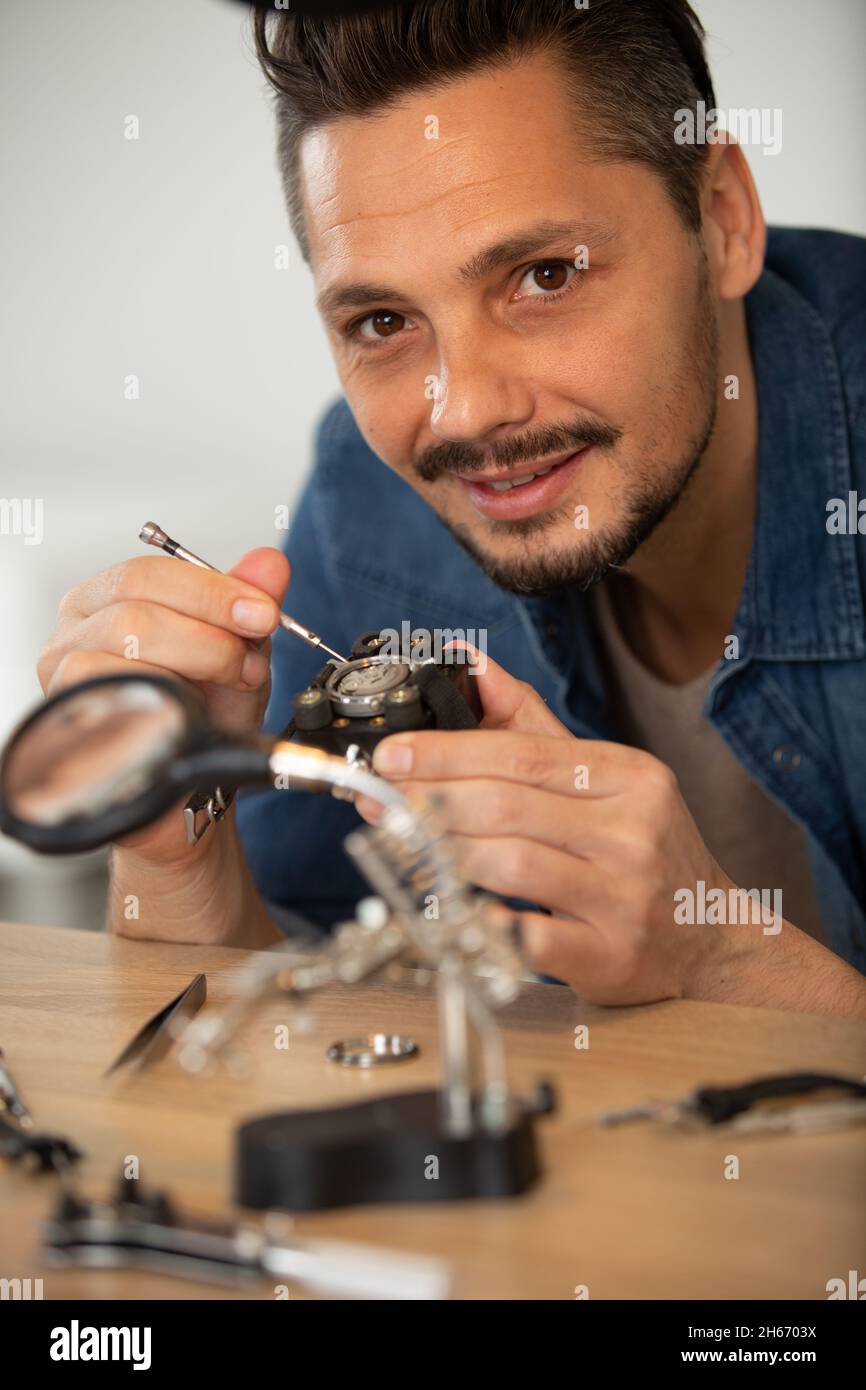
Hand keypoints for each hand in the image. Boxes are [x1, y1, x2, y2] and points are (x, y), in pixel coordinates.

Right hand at [37, 548, 288, 862]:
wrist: (194, 788)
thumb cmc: (205, 714)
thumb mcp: (237, 651)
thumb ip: (249, 602)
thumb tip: (270, 562)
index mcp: (105, 601)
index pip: (146, 574)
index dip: (211, 590)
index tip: (262, 613)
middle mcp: (73, 634)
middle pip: (134, 610)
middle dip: (209, 634)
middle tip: (250, 663)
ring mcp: (64, 680)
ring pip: (125, 645)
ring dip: (197, 666)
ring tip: (231, 689)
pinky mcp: (68, 726)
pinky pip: (115, 698)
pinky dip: (167, 701)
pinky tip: (192, 713)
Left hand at [356, 651, 747, 1004]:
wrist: (709, 938)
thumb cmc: (644, 851)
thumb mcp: (606, 778)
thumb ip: (532, 724)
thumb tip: (471, 665)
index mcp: (628, 776)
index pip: (522, 754)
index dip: (446, 753)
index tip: (392, 754)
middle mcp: (630, 832)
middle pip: (507, 806)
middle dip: (429, 800)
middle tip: (380, 800)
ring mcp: (620, 897)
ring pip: (510, 865)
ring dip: (442, 854)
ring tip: (403, 845)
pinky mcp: (605, 955)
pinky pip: (527, 936)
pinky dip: (482, 920)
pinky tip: (451, 906)